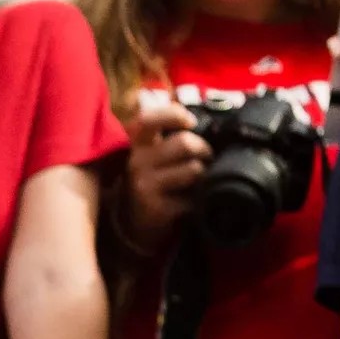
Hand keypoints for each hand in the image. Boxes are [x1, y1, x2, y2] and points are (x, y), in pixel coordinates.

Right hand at [121, 100, 208, 250]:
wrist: (132, 224)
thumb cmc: (150, 181)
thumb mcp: (150, 154)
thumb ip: (166, 134)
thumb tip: (195, 119)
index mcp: (137, 144)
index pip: (149, 118)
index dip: (174, 114)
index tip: (190, 122)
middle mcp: (137, 162)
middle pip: (185, 142)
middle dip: (204, 149)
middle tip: (206, 157)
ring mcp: (145, 186)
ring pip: (194, 169)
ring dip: (204, 174)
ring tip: (199, 180)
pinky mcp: (157, 209)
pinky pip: (193, 198)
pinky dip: (199, 199)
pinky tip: (191, 202)